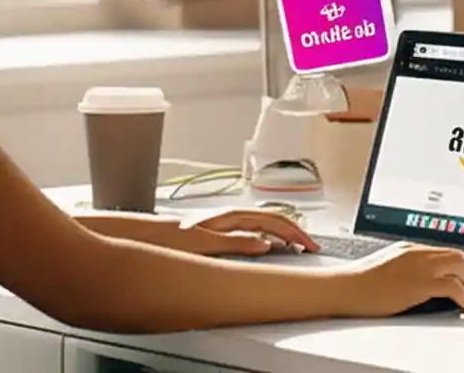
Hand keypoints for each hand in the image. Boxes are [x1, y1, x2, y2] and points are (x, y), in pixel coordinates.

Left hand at [169, 208, 322, 256]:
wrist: (151, 235)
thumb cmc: (173, 238)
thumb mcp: (206, 243)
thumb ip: (237, 242)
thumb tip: (266, 244)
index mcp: (232, 216)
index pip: (274, 221)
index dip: (295, 233)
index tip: (310, 245)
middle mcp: (232, 215)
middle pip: (273, 219)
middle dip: (296, 232)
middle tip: (312, 247)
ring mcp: (228, 221)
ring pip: (266, 223)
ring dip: (285, 233)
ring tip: (299, 245)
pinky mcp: (223, 229)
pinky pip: (255, 229)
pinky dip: (270, 235)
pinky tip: (272, 245)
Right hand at [342, 241, 463, 315]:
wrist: (348, 287)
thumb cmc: (358, 282)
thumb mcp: (384, 267)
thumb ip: (403, 268)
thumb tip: (415, 282)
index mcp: (408, 248)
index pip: (442, 252)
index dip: (459, 265)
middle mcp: (417, 253)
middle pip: (456, 256)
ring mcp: (420, 266)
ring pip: (460, 267)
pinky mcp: (422, 283)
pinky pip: (453, 286)